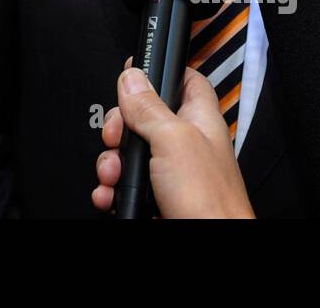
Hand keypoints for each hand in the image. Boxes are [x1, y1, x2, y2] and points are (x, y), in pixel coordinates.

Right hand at [92, 65, 254, 218]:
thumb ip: (150, 107)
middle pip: (142, 117)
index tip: (134, 75)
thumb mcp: (173, 140)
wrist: (208, 246)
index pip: (183, 80)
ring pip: (129, 153)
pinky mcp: (155, 196)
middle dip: (119, 128)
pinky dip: (111, 188)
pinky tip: (110, 193)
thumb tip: (132, 78)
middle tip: (116, 136)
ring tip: (112, 174)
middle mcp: (184, 142)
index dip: (160, 74)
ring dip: (111, 162)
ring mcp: (169, 171)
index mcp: (198, 118)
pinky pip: (124, 184)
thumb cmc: (210, 201)